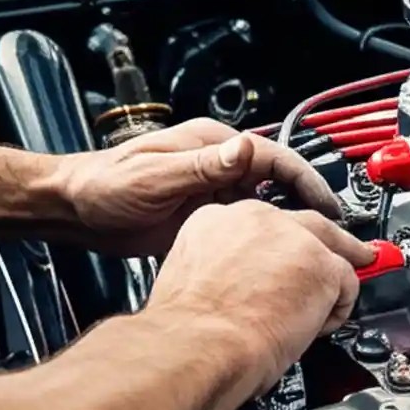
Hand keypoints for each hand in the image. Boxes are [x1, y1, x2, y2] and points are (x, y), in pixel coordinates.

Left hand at [55, 118, 341, 255]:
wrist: (74, 210)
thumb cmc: (104, 185)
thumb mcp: (155, 175)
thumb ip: (202, 166)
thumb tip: (243, 149)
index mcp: (211, 146)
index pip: (274, 158)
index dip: (307, 182)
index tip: (328, 206)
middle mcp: (217, 167)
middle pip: (278, 184)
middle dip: (309, 207)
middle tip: (335, 234)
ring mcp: (212, 194)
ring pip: (266, 208)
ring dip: (290, 228)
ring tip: (314, 253)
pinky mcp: (205, 220)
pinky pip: (246, 229)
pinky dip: (265, 243)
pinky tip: (276, 262)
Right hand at [147, 200, 375, 391]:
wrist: (200, 345)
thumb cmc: (190, 331)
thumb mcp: (194, 280)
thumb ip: (223, 271)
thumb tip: (243, 288)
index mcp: (218, 221)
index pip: (263, 226)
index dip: (279, 248)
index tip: (284, 265)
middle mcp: (256, 219)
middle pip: (306, 224)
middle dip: (325, 246)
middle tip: (342, 260)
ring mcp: (293, 238)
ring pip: (331, 253)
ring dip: (331, 285)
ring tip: (327, 311)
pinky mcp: (321, 265)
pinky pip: (347, 282)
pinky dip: (339, 309)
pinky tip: (321, 327)